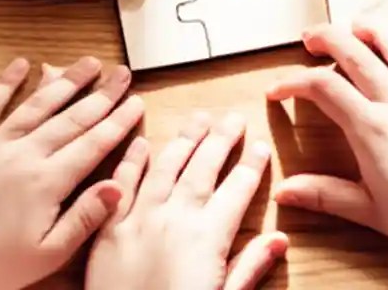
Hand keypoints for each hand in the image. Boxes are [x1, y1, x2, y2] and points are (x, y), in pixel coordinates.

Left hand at [0, 57, 143, 289]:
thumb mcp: (50, 253)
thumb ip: (85, 217)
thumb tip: (118, 187)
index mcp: (46, 183)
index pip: (92, 145)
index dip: (117, 122)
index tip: (136, 103)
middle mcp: (22, 156)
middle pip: (71, 119)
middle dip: (101, 95)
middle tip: (122, 74)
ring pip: (36, 105)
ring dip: (65, 82)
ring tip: (88, 63)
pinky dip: (5, 84)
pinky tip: (21, 65)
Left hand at [86, 112, 287, 289]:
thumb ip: (249, 269)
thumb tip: (279, 240)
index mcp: (208, 238)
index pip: (237, 190)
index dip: (251, 166)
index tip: (260, 145)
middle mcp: (175, 220)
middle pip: (203, 168)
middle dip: (221, 139)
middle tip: (233, 117)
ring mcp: (138, 221)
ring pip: (165, 167)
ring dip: (184, 139)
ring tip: (198, 119)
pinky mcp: (108, 231)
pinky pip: (121, 185)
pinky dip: (132, 161)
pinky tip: (141, 142)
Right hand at [268, 21, 387, 259]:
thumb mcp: (369, 211)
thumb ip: (325, 195)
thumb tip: (282, 191)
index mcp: (370, 129)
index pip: (322, 87)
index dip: (293, 81)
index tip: (277, 90)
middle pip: (355, 53)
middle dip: (327, 37)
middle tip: (310, 37)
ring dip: (373, 28)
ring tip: (356, 22)